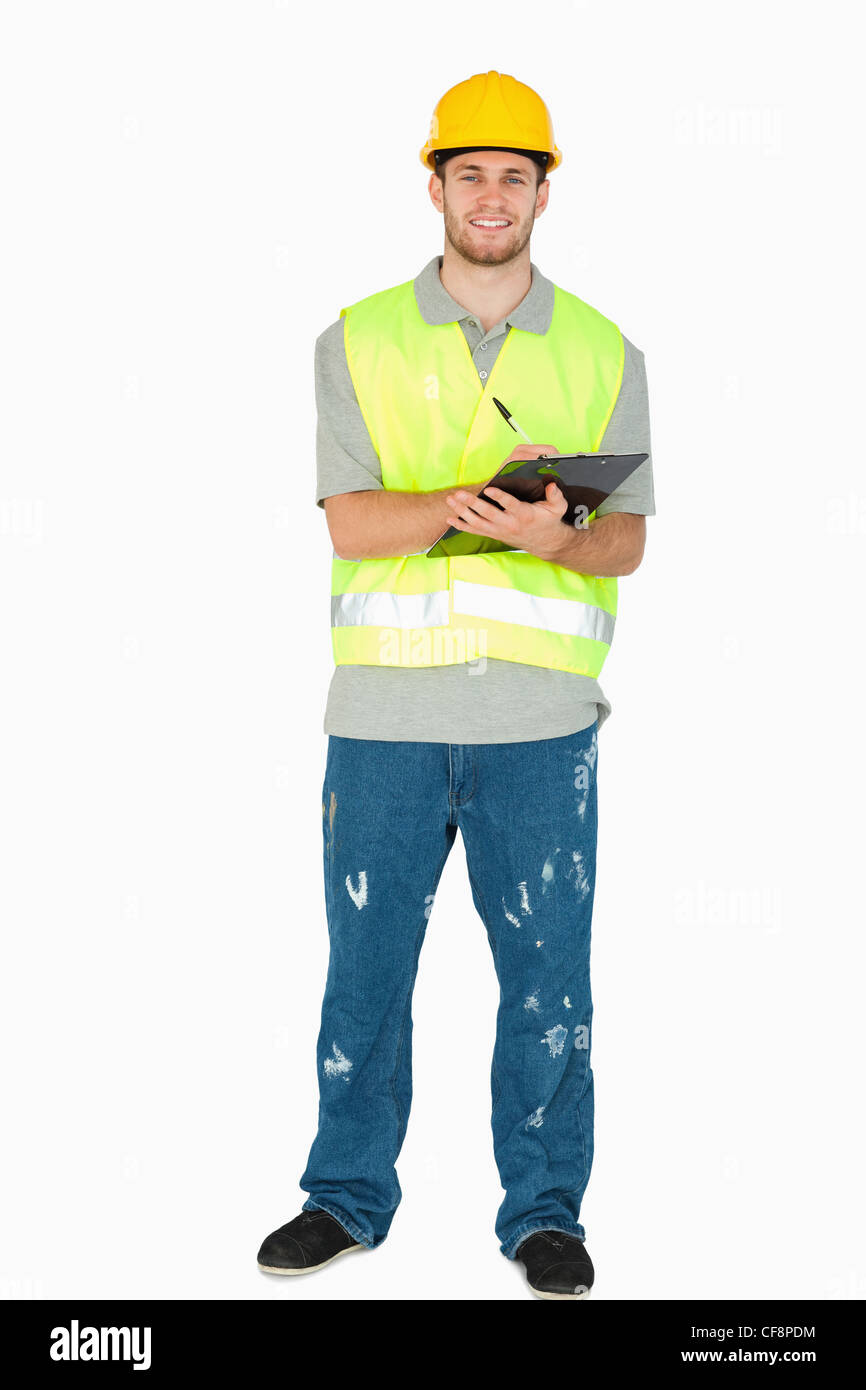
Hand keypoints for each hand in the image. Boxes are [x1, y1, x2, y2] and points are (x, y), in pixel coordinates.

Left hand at [445, 446, 574, 561]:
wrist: (544, 542)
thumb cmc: (548, 520)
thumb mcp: (558, 508)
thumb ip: (556, 496)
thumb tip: (552, 485)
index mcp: (524, 514)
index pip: (510, 505)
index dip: (499, 497)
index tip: (489, 488)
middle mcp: (509, 523)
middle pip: (488, 513)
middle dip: (472, 503)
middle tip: (459, 493)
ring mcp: (499, 530)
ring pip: (477, 522)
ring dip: (462, 511)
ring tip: (451, 500)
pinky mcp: (493, 533)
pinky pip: (474, 531)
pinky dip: (461, 526)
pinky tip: (450, 518)